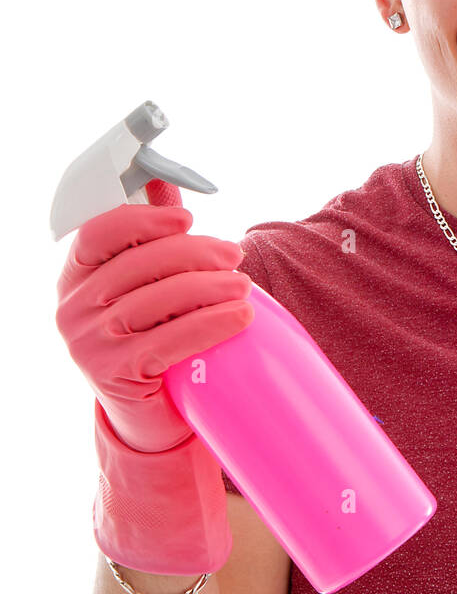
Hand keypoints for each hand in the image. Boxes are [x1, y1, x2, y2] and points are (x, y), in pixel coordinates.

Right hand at [55, 180, 253, 452]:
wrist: (151, 413)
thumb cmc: (153, 336)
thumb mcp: (150, 284)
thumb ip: (153, 235)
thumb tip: (163, 180)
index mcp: (77, 276)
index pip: (98, 233)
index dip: (143, 220)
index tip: (187, 219)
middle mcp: (73, 307)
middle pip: (137, 264)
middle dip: (193, 254)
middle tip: (235, 256)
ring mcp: (88, 342)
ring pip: (155, 301)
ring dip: (209, 289)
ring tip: (245, 287)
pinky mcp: (114, 373)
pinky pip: (167, 340)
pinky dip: (210, 324)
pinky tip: (241, 317)